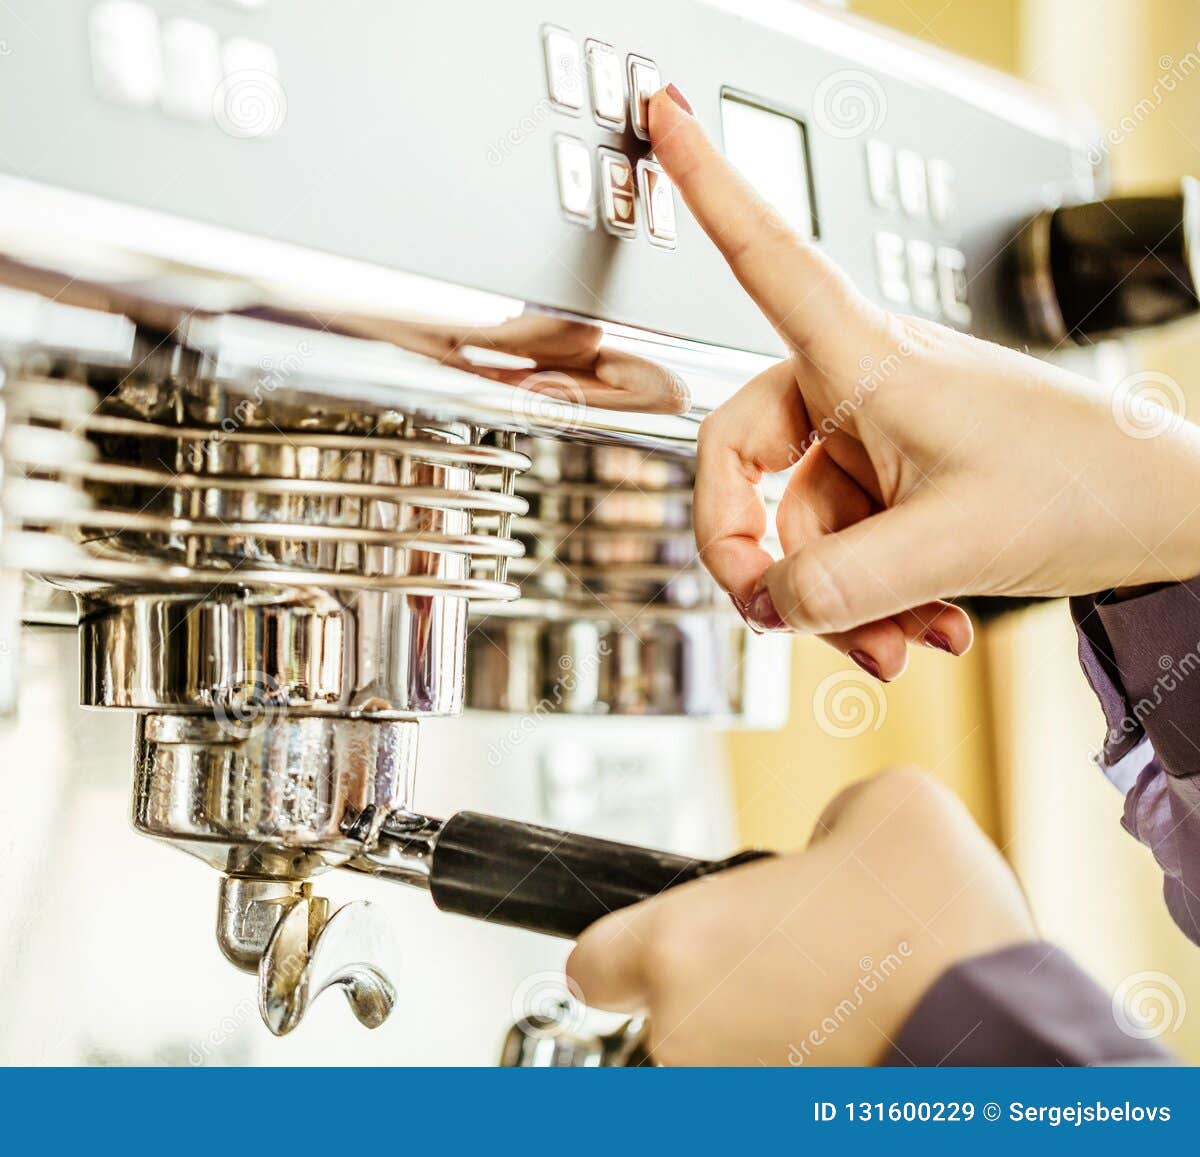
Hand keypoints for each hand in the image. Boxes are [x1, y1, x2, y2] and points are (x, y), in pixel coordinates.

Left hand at [565, 769, 1035, 1065]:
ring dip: (762, 1029)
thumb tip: (827, 849)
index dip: (626, 947)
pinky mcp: (782, 1125)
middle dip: (719, 982)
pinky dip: (802, 1067)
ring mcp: (732, 1096)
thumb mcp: (883, 807)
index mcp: (678, 948)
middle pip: (665, 1009)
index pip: (592, 962)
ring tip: (842, 997)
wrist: (1013, 1048)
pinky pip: (770, 1085)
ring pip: (721, 1055)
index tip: (661, 941)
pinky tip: (863, 1040)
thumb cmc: (940, 936)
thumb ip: (821, 824)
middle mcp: (686, 1035)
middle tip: (792, 954)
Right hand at [644, 85, 1199, 680]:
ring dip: (832, 602)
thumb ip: (844, 581)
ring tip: (898, 641)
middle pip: (738, 460)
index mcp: (866, 360)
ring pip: (793, 530)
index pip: (767, 256)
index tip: (661, 114)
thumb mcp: (959, 538)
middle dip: (760, 557)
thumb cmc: (1090, 482)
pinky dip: (866, 603)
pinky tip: (922, 628)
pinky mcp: (892, 488)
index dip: (706, 185)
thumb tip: (769, 603)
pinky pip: (837, 554)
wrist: (1168, 517)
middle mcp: (856, 390)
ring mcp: (871, 444)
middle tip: (782, 612)